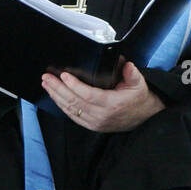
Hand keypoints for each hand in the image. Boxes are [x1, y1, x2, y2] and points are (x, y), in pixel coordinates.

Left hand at [42, 60, 163, 131]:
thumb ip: (132, 73)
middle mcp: (101, 115)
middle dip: (58, 89)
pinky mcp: (91, 126)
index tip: (64, 75)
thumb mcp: (139, 84)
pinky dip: (62, 105)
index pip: (88, 95)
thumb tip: (126, 64)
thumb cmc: (138, 99)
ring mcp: (95, 122)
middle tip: (47, 77)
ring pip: (70, 110)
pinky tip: (55, 96)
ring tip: (47, 84)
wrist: (143, 118)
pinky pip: (72, 116)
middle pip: (74, 102)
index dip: (74, 85)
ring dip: (56, 96)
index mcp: (112, 103)